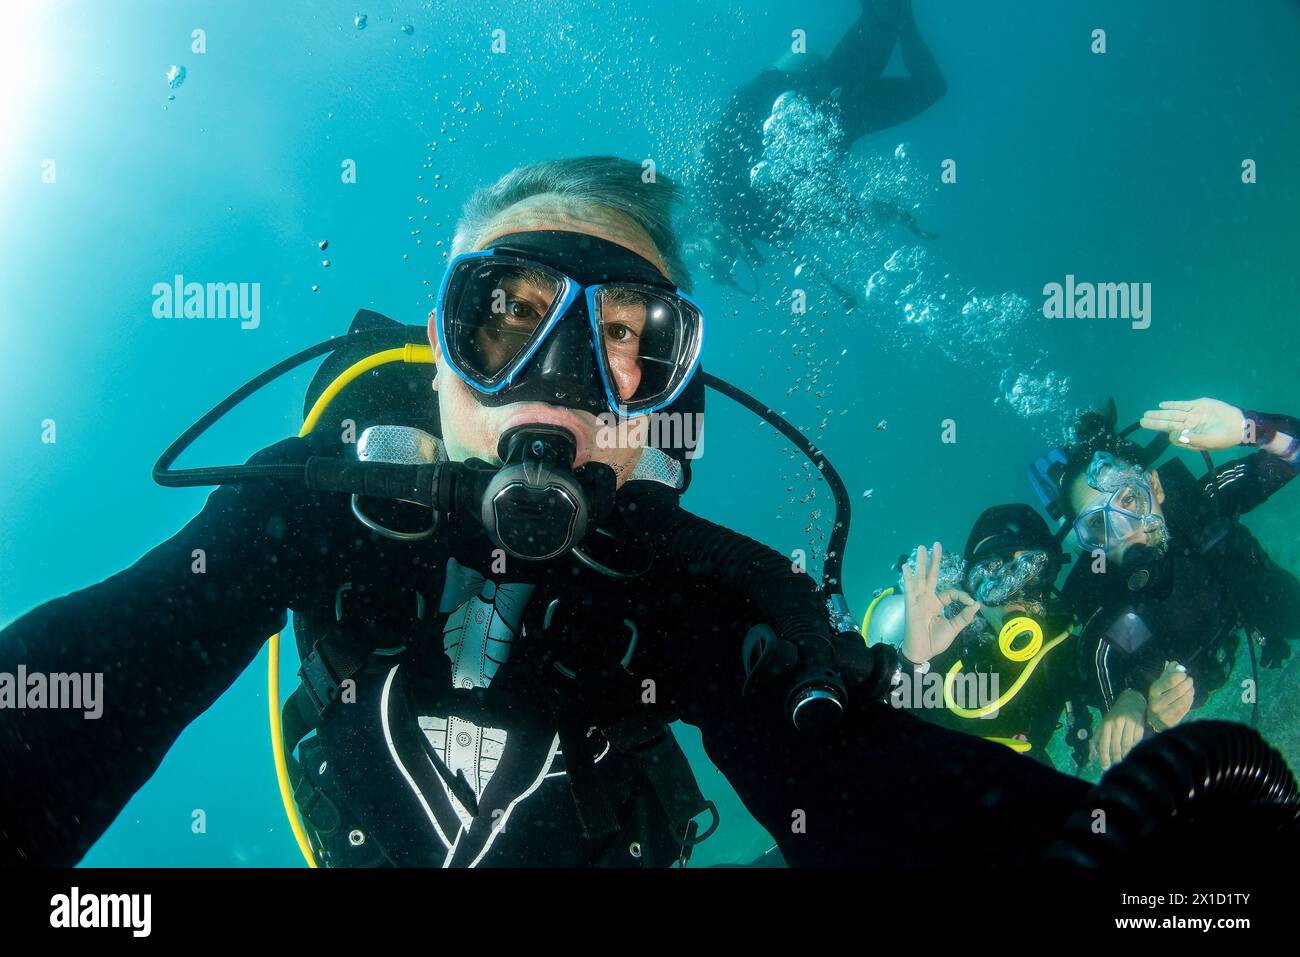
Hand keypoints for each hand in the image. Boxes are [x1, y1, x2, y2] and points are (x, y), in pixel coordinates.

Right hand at [900, 542, 979, 663]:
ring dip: (921, 563)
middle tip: (936, 544)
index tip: (971, 603)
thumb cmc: (935, 641)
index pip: (950, 592)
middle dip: (934, 560)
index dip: (962, 595)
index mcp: (937, 604)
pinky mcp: (911, 605)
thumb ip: (964, 616)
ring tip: (922, 547)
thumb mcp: (954, 628)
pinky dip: (908, 578)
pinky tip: (906, 566)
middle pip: (931, 576)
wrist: (922, 653)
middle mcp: (927, 598)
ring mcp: (918, 600)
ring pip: (921, 578)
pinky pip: (910, 589)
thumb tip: (977, 603)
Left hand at [1097, 688, 1145, 769]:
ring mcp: (1129, 723)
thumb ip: (1096, 740)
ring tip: (1125, 762)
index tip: (1104, 767)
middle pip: (1116, 745)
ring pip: (1128, 744)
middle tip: (1117, 767)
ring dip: (1126, 755)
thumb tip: (1091, 757)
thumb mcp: (1103, 725)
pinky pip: (1137, 740)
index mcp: (1106, 724)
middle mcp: (1116, 723)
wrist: (1130, 701)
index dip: (1104, 756)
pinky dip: (1135, 748)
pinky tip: (1133, 753)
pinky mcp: (1140, 725)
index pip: (1104, 743)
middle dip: (1116, 758)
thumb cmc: (1114, 717)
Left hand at [1140, 398, 1247, 450]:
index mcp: (1189, 436)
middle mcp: (1188, 425)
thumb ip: (1193, 440)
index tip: (1160, 432)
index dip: (1165, 432)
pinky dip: (1172, 404)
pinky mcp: (1198, 405)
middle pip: (1168, 423)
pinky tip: (1162, 405)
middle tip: (1141, 422)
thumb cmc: (1225, 438)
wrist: (1240, 425)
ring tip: (1146, 414)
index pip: (1173, 435)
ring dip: (1160, 413)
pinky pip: (1182, 405)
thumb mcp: (1209, 442)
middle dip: (1155, 422)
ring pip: (1173, 414)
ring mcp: (1192, 415)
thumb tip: (1175, 437)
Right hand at [1146, 661, 1193, 730]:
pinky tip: (1190, 696)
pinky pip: (1185, 707)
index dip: (1180, 676)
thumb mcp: (1159, 685)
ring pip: (1184, 699)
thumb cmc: (1158, 698)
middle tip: (1190, 680)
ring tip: (1191, 688)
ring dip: (1190, 691)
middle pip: (1179, 690)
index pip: (1170, 681)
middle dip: (1188, 683)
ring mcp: (1164, 712)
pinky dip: (1190, 700)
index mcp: (1153, 691)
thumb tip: (1175, 663)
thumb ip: (1167, 674)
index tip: (1184, 674)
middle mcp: (1157, 702)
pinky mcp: (1172, 720)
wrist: (1154, 719)